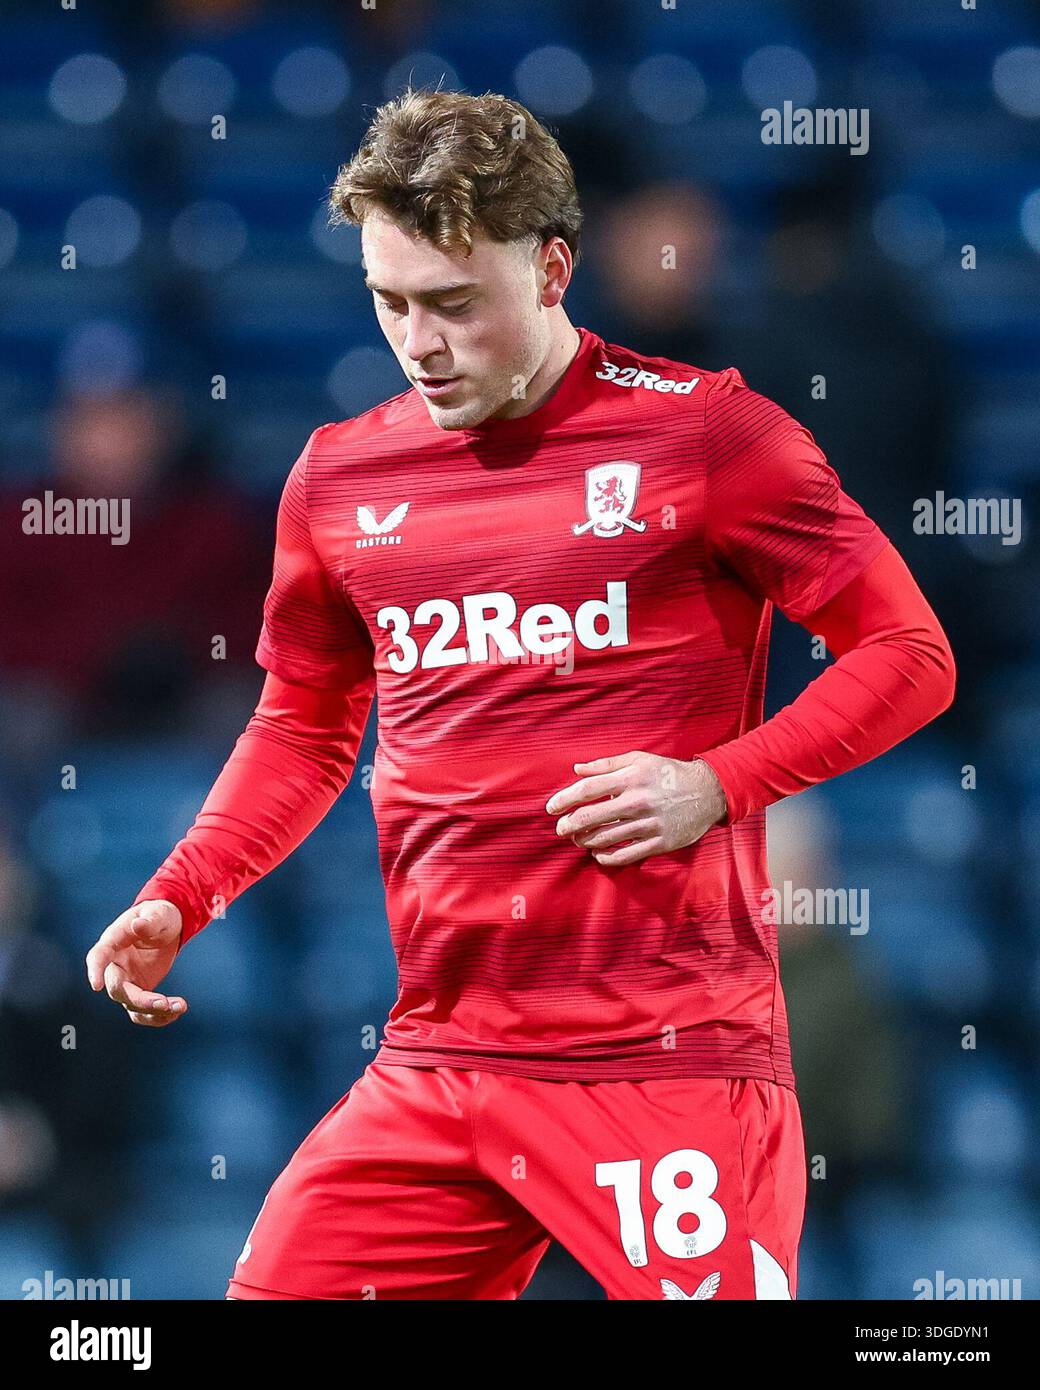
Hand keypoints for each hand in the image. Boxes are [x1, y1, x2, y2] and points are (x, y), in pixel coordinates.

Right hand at [85, 900, 187, 1026]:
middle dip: (140, 1000)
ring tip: (180, 1007)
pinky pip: (144, 1012)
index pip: (98, 956)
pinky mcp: (140, 992)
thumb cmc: (159, 915)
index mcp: (113, 941)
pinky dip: (159, 1017)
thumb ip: (150, 920)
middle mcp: (115, 965)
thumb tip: (138, 925)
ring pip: (131, 1006)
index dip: (95, 970)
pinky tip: (177, 1010)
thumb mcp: (158, 913)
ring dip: (153, 1013)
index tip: (96, 985)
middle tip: (164, 1003)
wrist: (166, 926)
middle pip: (118, 989)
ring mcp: (126, 981)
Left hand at [545, 752, 727, 866]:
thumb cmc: (668, 773)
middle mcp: (638, 801)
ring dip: (586, 842)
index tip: (550, 808)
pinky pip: (626, 855)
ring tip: (578, 840)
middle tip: (560, 830)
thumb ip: (607, 764)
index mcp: (631, 777)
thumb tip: (577, 769)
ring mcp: (649, 824)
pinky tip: (598, 855)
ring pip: (606, 838)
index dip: (564, 799)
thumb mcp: (639, 759)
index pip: (588, 789)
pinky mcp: (659, 843)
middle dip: (569, 825)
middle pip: (592, 817)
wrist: (708, 792)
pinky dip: (607, 858)